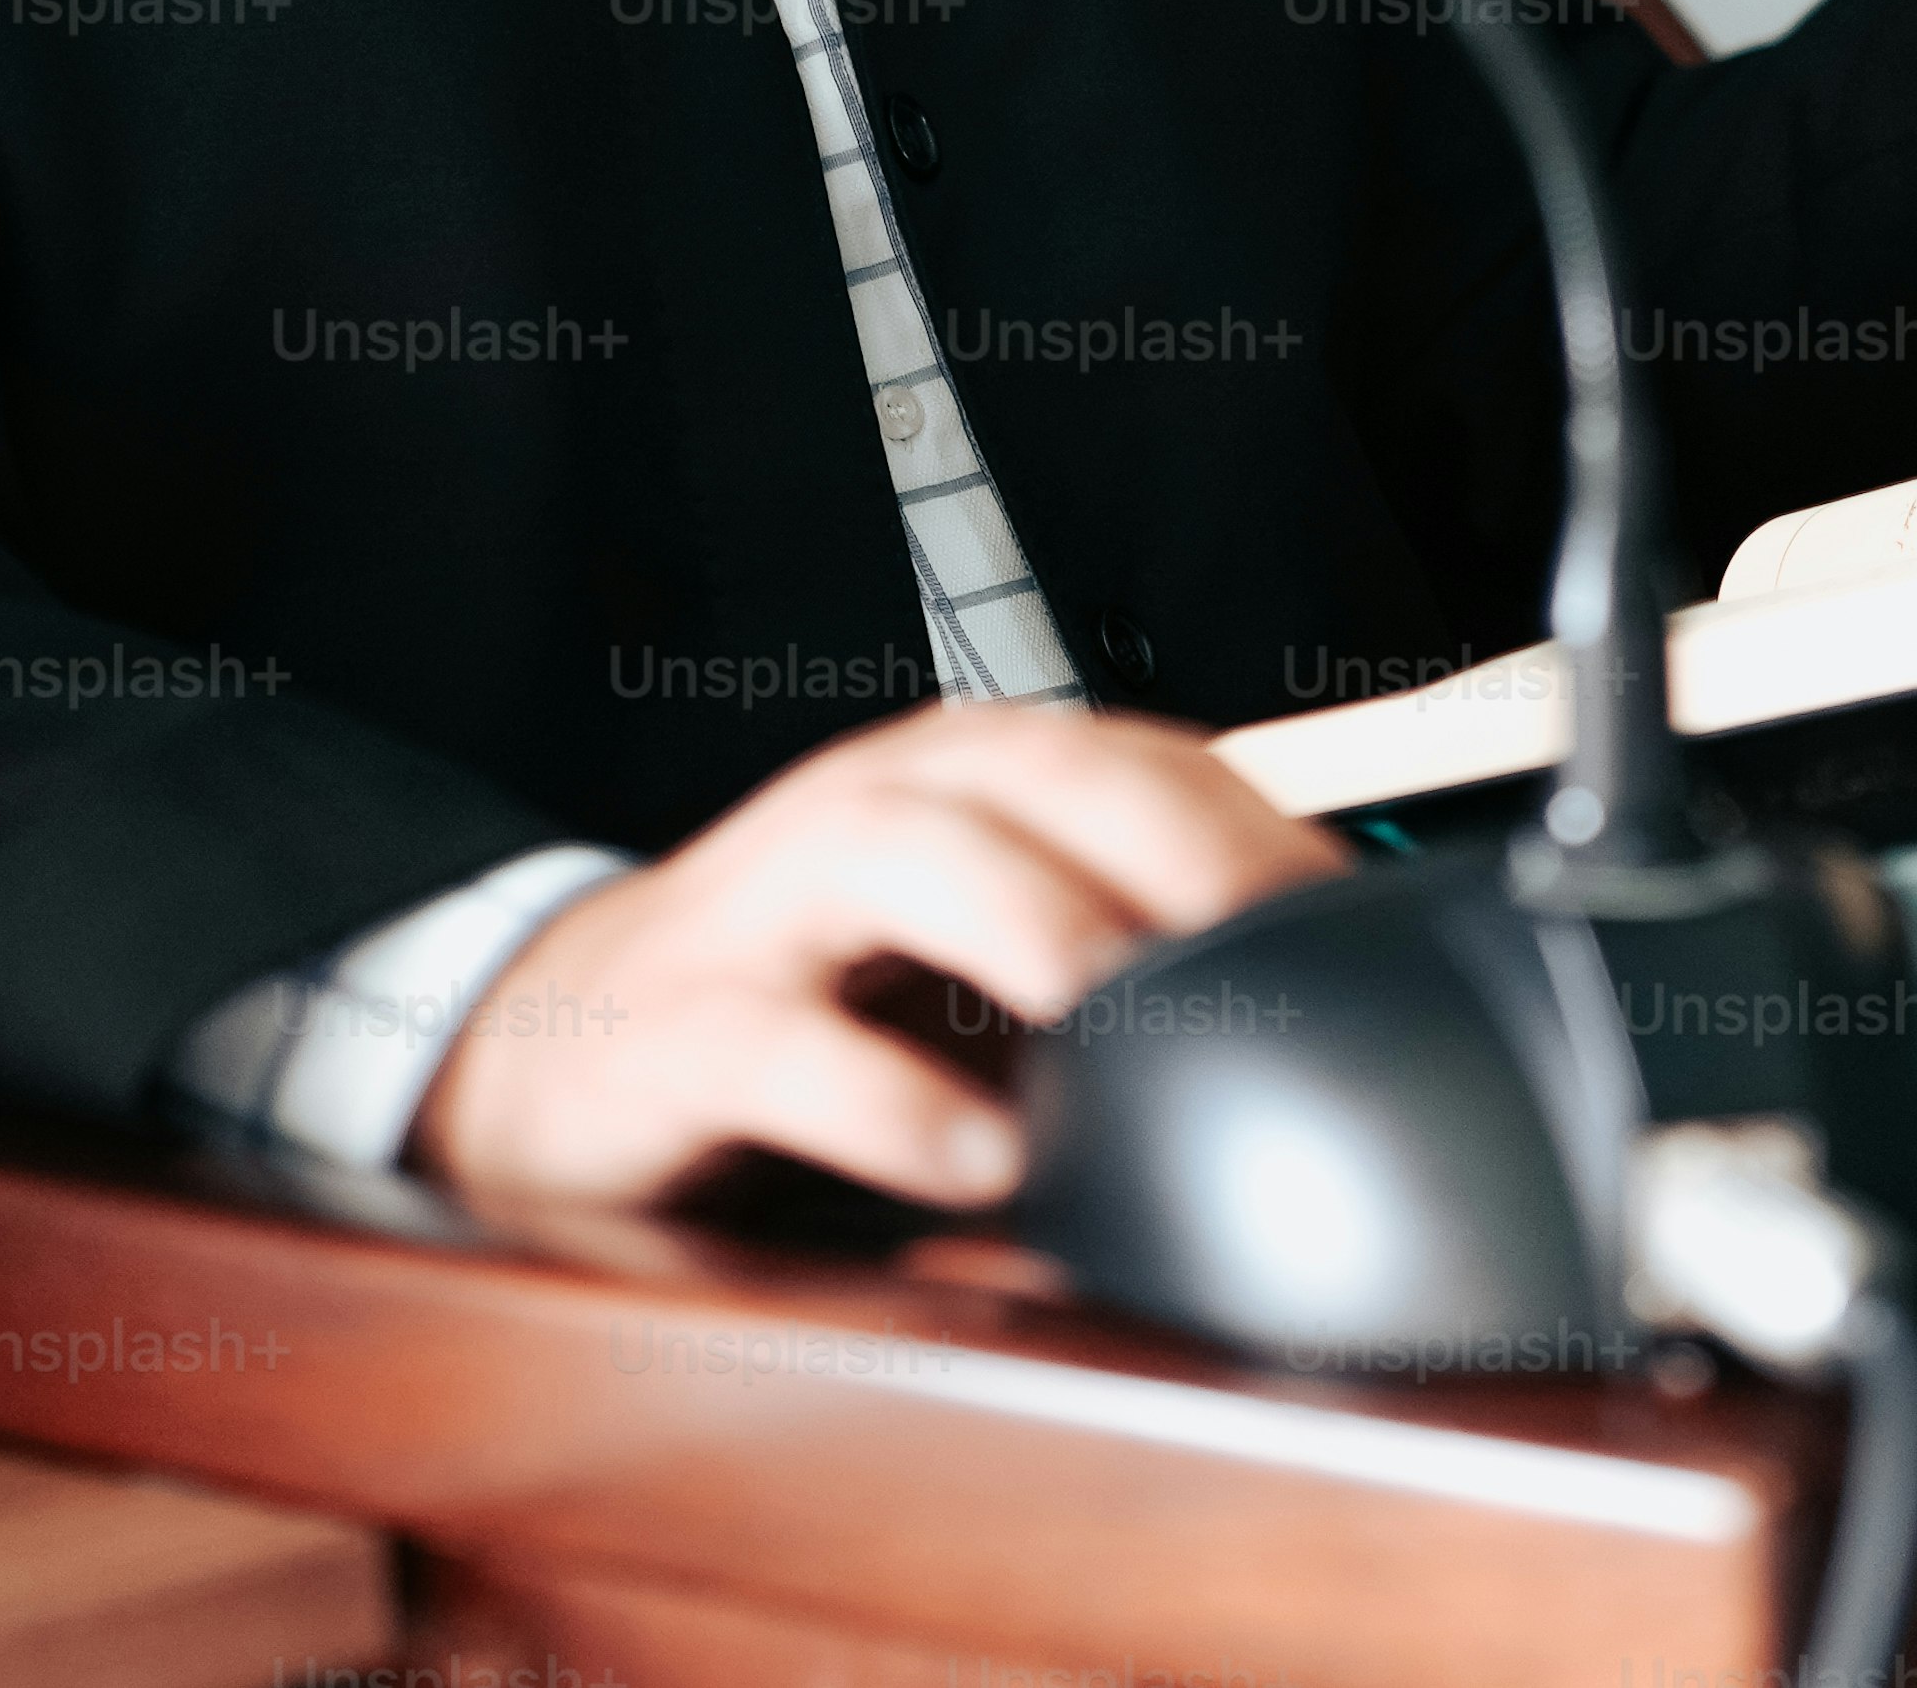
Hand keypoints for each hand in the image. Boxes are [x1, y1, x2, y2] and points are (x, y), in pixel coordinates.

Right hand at [409, 704, 1338, 1217]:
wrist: (556, 1051)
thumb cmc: (808, 1004)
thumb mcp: (974, 970)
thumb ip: (1113, 975)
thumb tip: (1306, 1038)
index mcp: (966, 784)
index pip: (1145, 762)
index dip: (1259, 830)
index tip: (1359, 926)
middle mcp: (874, 809)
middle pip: (1043, 773)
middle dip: (1172, 845)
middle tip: (1273, 941)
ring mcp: (766, 907)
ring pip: (904, 859)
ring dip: (1028, 919)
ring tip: (1122, 1003)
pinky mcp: (674, 1030)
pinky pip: (777, 1045)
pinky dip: (884, 1097)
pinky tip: (976, 1155)